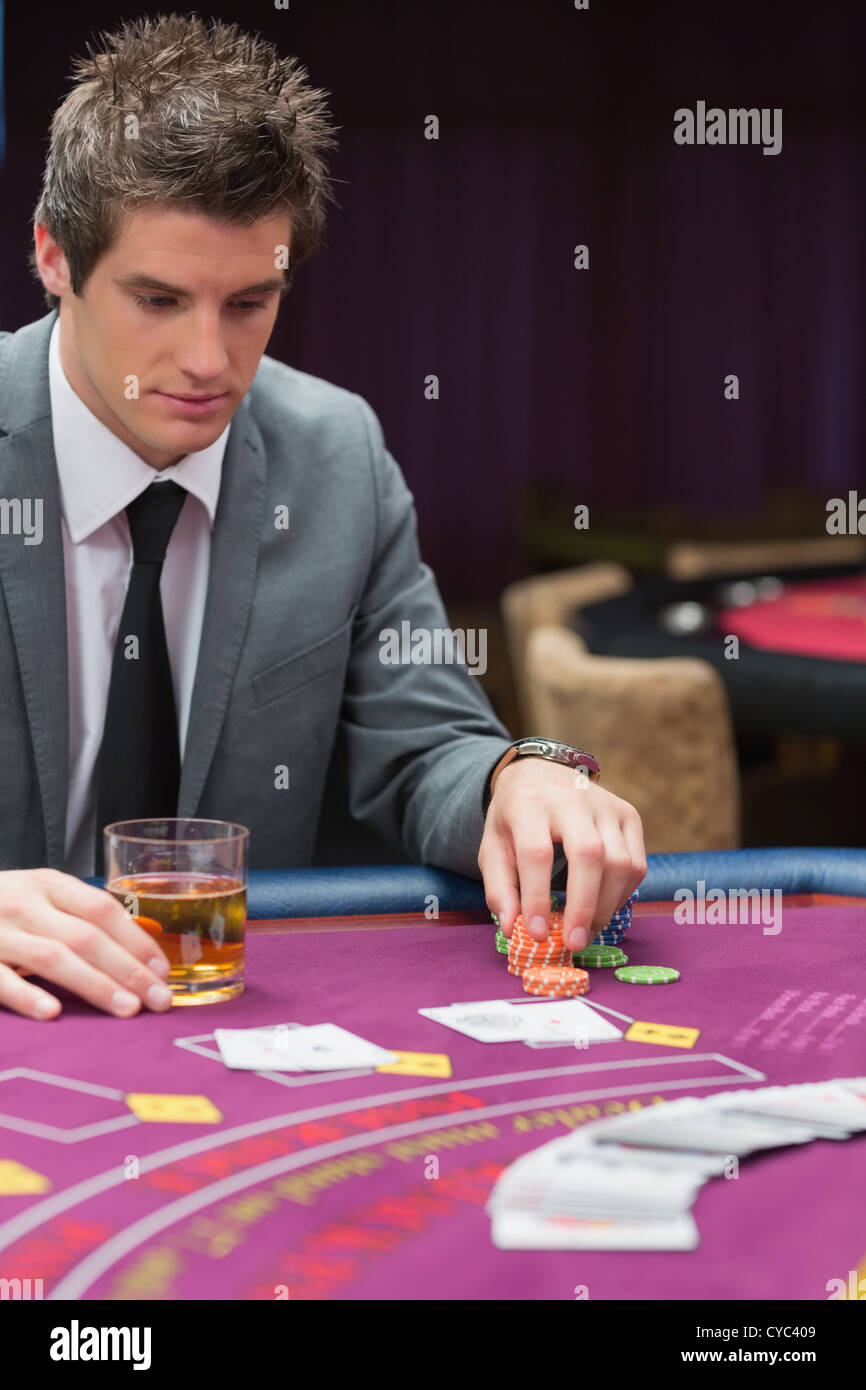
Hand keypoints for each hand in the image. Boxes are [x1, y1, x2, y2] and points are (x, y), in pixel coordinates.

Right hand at [0, 868, 172, 1019]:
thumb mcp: (39, 899)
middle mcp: (23, 903)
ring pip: (51, 957)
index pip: (102, 909)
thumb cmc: (2, 909)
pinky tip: (52, 1013)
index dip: (136, 940)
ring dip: (94, 985)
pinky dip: (27, 994)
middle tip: (159, 1001)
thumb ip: (79, 919)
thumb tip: (139, 957)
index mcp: (48, 884)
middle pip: (85, 935)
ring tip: (126, 1009)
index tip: (163, 971)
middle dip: (128, 970)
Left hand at [478, 759, 645, 951]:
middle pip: (588, 854)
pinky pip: (636, 864)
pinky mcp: (629, 815)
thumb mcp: (493, 847)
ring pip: (620, 862)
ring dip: (605, 907)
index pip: (536, 853)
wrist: (541, 774)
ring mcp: (606, 805)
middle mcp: (572, 798)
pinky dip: (622, 895)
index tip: (537, 935)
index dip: (537, 898)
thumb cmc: (515, 819)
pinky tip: (602, 908)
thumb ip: (499, 889)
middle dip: (583, 906)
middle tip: (574, 943)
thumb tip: (512, 928)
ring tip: (585, 932)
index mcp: (529, 803)